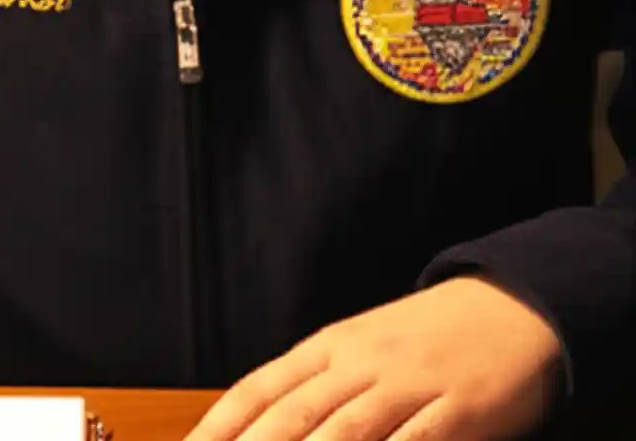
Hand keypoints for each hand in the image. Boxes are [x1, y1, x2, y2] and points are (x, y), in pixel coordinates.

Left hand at [185, 277, 563, 440]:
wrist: (514, 305)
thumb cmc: (423, 338)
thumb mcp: (359, 349)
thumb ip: (312, 388)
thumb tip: (252, 425)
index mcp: (326, 347)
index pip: (257, 390)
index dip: (218, 427)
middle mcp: (359, 363)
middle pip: (293, 416)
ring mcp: (408, 384)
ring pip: (346, 432)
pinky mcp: (459, 409)